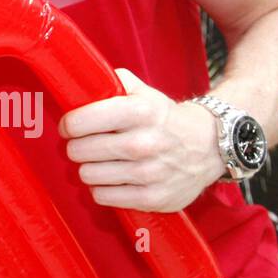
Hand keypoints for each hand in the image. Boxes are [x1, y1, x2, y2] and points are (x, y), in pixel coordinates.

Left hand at [59, 68, 226, 211]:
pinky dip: (101, 189)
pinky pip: (104, 197)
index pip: (81, 121)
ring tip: (98, 162)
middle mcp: (144, 143)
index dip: (69, 125)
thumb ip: (113, 82)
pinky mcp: (153, 198)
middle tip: (83, 145)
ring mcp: (150, 173)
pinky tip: (110, 179)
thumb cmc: (165, 119)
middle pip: (80, 150)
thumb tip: (82, 79)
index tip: (70, 127)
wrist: (209, 146)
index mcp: (139, 112)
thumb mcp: (144, 92)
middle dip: (76, 147)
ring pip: (88, 174)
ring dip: (88, 169)